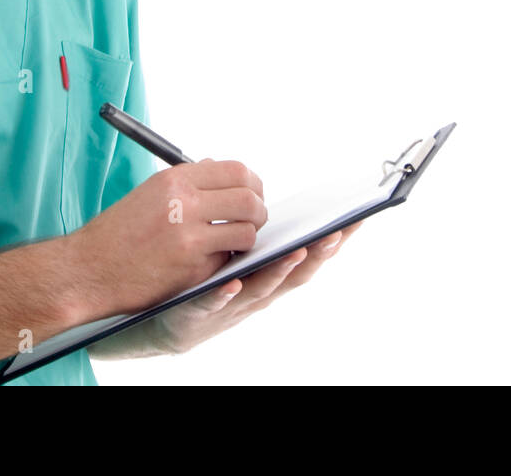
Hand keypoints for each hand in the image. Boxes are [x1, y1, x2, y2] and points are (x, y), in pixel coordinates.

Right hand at [71, 158, 267, 321]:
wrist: (87, 270)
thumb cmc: (118, 232)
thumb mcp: (150, 193)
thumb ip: (188, 182)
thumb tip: (219, 168)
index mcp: (174, 179)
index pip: (236, 171)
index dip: (253, 184)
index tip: (253, 194)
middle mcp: (184, 203)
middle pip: (249, 198)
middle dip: (259, 211)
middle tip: (254, 220)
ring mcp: (189, 237)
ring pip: (247, 231)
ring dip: (248, 238)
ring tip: (237, 242)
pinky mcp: (191, 269)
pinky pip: (227, 260)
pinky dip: (226, 260)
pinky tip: (213, 260)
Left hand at [147, 220, 363, 354]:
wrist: (157, 319)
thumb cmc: (200, 282)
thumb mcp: (229, 253)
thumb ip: (242, 226)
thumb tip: (254, 190)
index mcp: (266, 274)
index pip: (305, 254)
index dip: (331, 241)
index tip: (354, 220)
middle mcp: (256, 292)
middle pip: (295, 273)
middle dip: (318, 253)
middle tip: (335, 233)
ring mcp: (230, 305)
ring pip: (262, 288)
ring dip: (281, 271)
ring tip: (296, 251)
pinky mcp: (198, 312)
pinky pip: (213, 302)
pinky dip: (226, 294)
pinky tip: (232, 281)